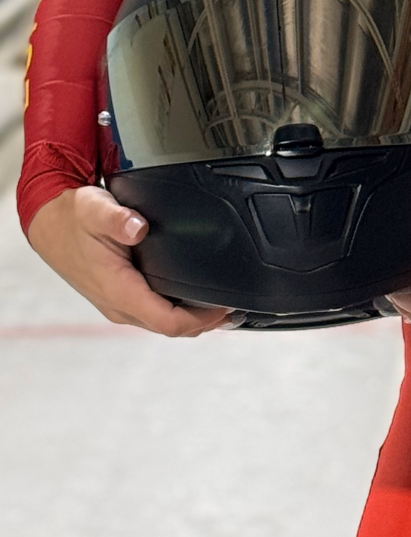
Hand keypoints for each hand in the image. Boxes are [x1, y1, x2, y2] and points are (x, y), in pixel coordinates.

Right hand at [27, 186, 233, 336]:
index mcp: (118, 290)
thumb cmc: (73, 218)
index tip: (225, 307)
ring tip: (222, 307)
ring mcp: (119, 304)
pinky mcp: (120, 297)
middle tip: (235, 308)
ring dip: (192, 320)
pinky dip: (178, 312)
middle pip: (170, 328)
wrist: (49, 224)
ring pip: (162, 323)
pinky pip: (155, 313)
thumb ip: (117, 219)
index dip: (200, 320)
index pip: (166, 321)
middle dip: (204, 323)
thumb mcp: (94, 209)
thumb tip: (138, 227)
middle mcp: (119, 305)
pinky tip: (194, 300)